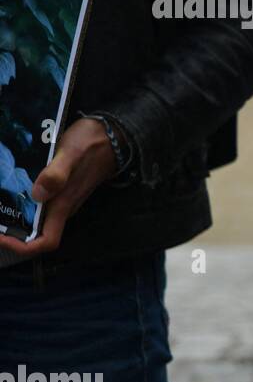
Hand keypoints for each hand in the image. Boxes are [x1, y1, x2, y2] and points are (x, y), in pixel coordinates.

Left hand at [0, 117, 118, 256]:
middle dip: (11, 234)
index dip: (22, 246)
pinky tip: (10, 191)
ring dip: (15, 221)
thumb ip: (56, 174)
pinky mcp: (61, 189)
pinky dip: (22, 205)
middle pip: (37, 235)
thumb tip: (38, 195)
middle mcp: (63, 206)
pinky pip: (39, 206)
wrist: (113, 135)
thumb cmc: (91, 143)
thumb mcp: (71, 153)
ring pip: (37, 222)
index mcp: (64, 203)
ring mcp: (63, 199)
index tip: (0, 236)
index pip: (46, 241)